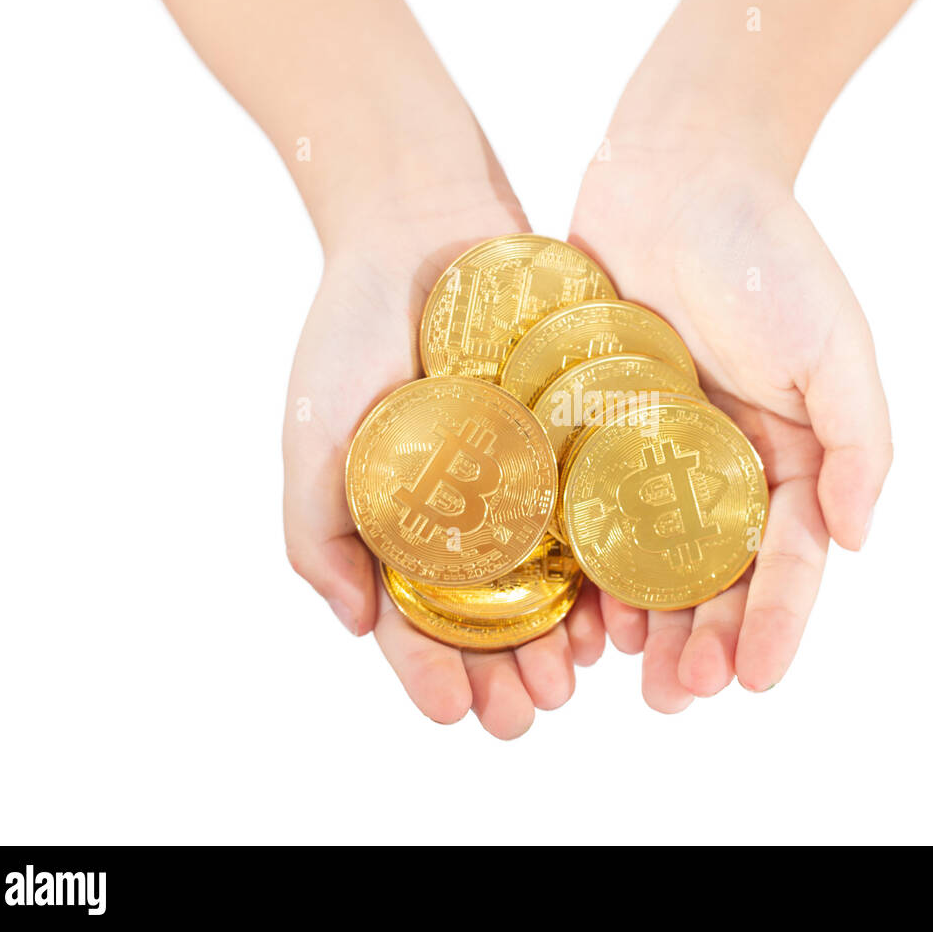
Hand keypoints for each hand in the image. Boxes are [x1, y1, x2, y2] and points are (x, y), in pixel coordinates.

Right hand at [282, 189, 605, 738]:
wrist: (422, 218)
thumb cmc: (350, 324)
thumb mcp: (313, 432)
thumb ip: (317, 531)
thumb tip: (354, 624)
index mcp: (395, 520)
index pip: (413, 618)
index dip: (430, 672)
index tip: (455, 713)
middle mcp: (464, 510)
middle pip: (488, 614)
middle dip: (504, 671)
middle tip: (528, 713)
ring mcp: (522, 477)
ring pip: (547, 578)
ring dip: (559, 636)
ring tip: (575, 677)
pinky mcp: (573, 436)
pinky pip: (592, 512)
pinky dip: (603, 564)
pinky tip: (619, 602)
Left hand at [568, 146, 891, 710]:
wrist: (676, 170)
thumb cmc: (767, 251)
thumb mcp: (836, 345)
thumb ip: (860, 444)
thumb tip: (857, 541)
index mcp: (789, 455)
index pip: (790, 558)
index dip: (780, 623)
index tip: (759, 682)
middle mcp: (722, 465)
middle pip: (717, 575)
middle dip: (706, 642)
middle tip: (677, 699)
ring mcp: (653, 452)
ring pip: (649, 558)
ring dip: (645, 621)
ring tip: (627, 673)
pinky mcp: (591, 428)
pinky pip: (586, 509)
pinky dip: (584, 561)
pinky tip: (573, 604)